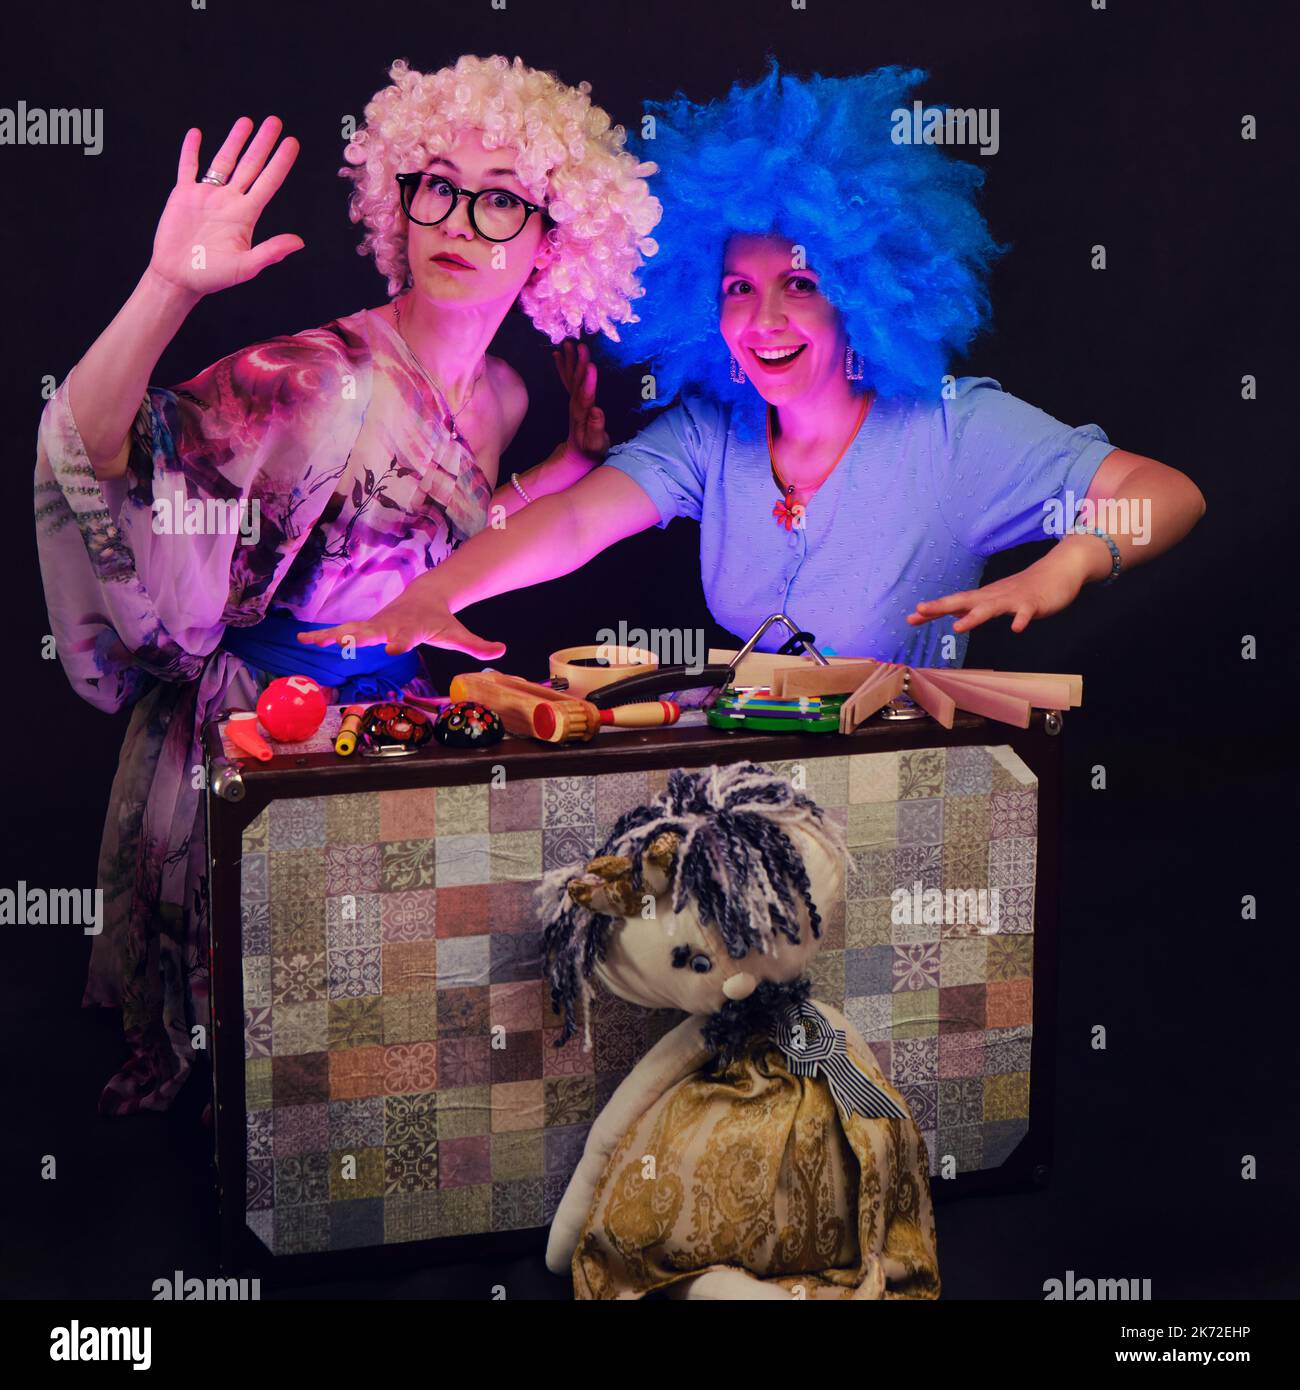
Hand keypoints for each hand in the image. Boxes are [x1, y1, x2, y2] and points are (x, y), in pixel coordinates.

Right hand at [147, 116, 303, 296]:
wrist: (178, 278)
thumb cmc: (212, 276)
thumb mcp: (245, 267)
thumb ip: (271, 252)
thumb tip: (299, 242)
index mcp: (245, 215)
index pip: (268, 182)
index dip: (280, 162)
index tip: (292, 142)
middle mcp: (229, 201)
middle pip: (250, 165)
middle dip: (263, 143)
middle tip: (275, 121)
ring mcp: (206, 195)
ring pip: (223, 161)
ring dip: (234, 141)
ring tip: (246, 121)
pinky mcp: (183, 195)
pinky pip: (188, 167)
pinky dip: (191, 150)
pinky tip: (196, 134)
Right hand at [295, 578, 505, 659]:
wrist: (425, 597)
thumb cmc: (440, 621)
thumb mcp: (459, 634)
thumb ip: (478, 644)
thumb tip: (503, 650)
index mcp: (411, 630)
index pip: (406, 638)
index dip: (401, 643)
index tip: (395, 649)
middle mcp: (389, 626)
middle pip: (372, 632)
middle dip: (357, 638)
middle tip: (339, 643)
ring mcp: (375, 625)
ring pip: (350, 629)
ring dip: (328, 634)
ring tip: (307, 640)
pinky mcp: (365, 627)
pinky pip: (341, 631)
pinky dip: (322, 634)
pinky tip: (303, 638)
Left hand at [552, 340, 608, 463]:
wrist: (578, 454)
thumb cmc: (591, 450)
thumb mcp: (596, 444)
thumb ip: (595, 428)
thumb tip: (596, 411)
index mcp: (583, 414)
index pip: (586, 396)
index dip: (588, 382)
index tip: (591, 367)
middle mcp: (576, 405)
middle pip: (578, 382)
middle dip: (579, 364)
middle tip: (580, 346)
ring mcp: (573, 401)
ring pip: (571, 378)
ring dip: (570, 360)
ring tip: (568, 344)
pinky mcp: (573, 399)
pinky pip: (566, 380)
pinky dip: (562, 367)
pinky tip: (558, 354)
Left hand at [905, 552, 1087, 634]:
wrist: (1059, 571)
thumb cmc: (1024, 588)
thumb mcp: (995, 600)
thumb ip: (974, 609)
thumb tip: (952, 617)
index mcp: (984, 597)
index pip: (953, 603)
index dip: (932, 610)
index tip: (910, 618)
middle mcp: (994, 596)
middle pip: (963, 601)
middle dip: (941, 607)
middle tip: (919, 612)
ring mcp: (1013, 599)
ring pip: (991, 608)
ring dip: (974, 617)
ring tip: (959, 627)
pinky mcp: (1033, 603)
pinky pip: (1026, 613)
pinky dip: (1021, 620)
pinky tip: (1016, 629)